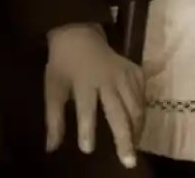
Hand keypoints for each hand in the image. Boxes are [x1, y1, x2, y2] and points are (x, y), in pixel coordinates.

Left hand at [44, 23, 144, 168]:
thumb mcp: (53, 88)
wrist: (78, 34)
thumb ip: (54, 118)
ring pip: (136, 107)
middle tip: (128, 161)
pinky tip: (138, 128)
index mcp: (83, 81)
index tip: (87, 149)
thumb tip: (51, 148)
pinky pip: (143, 96)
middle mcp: (108, 78)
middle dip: (124, 138)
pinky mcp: (135, 71)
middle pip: (119, 112)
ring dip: (136, 129)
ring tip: (134, 148)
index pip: (86, 108)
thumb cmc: (64, 64)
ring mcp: (125, 74)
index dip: (86, 128)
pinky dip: (142, 114)